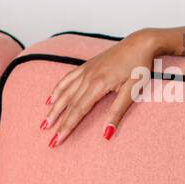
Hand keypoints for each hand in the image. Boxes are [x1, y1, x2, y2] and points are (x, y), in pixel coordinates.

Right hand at [41, 29, 159, 146]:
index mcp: (98, 85)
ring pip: (64, 92)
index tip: (57, 140)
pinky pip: (67, 78)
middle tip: (48, 139)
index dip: (67, 127)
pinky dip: (58, 89)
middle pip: (69, 104)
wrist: (141, 43)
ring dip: (54, 108)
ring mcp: (86, 70)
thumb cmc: (139, 66)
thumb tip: (106, 133)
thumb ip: (117, 112)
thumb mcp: (132, 91)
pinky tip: (51, 98)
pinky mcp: (87, 65)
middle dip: (57, 122)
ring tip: (44, 122)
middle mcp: (88, 77)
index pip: (78, 111)